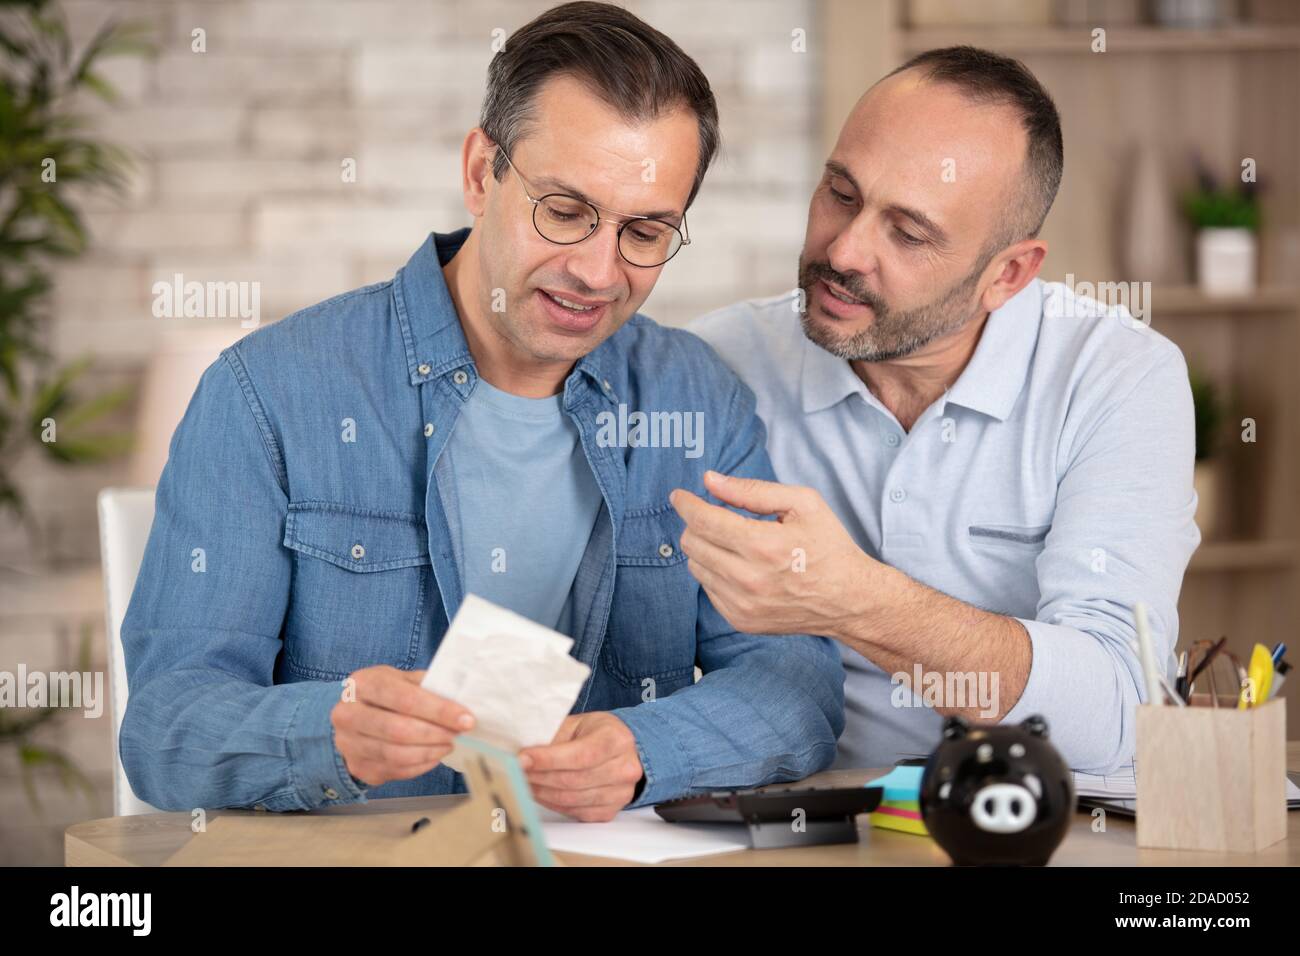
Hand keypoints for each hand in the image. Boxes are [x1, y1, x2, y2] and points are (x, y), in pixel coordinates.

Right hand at [331, 666, 474, 787]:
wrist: (353, 716)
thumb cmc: (385, 695)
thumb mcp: (402, 679)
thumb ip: (428, 686)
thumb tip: (464, 700)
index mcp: (362, 683)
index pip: (405, 699)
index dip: (439, 711)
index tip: (466, 719)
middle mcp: (347, 713)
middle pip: (399, 730)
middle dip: (436, 733)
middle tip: (459, 734)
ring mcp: (348, 743)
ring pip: (397, 754)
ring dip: (431, 751)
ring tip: (449, 744)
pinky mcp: (357, 766)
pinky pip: (396, 770)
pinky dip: (421, 765)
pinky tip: (434, 755)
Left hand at [518, 712, 642, 821]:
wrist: (620, 750)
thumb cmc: (595, 733)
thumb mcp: (576, 725)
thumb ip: (553, 739)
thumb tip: (522, 756)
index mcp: (617, 739)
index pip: (580, 755)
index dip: (547, 760)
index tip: (522, 759)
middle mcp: (625, 767)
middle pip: (572, 780)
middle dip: (539, 776)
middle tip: (517, 770)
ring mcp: (621, 793)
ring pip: (571, 799)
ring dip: (542, 792)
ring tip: (525, 781)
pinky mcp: (610, 811)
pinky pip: (575, 812)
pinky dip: (553, 803)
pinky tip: (542, 792)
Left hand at [671, 469, 884, 639]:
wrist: (849, 600)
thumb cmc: (828, 546)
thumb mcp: (802, 503)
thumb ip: (752, 490)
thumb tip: (710, 480)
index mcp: (763, 545)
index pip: (703, 520)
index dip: (685, 503)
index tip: (679, 495)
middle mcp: (748, 579)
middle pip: (692, 543)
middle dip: (696, 523)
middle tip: (714, 516)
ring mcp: (742, 604)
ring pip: (695, 566)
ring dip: (704, 548)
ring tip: (732, 542)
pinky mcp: (741, 620)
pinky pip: (707, 589)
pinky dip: (715, 572)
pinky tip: (740, 566)